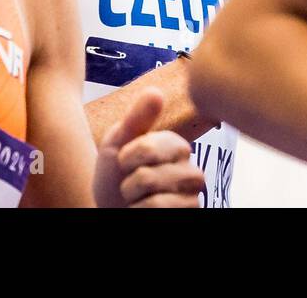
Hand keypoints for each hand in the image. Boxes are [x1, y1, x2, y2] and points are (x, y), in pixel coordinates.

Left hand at [93, 89, 205, 207]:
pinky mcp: (192, 212)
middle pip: (148, 176)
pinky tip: (146, 212)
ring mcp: (192, 195)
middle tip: (132, 186)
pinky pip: (160, 212)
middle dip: (130, 184)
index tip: (125, 162)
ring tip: (139, 200)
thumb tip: (156, 91)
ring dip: (135, 201)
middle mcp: (190, 168)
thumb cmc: (116, 179)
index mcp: (175, 145)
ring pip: (155, 198)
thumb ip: (136, 119)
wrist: (113, 211)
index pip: (147, 148)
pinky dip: (141, 214)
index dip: (126, 158)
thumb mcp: (117, 144)